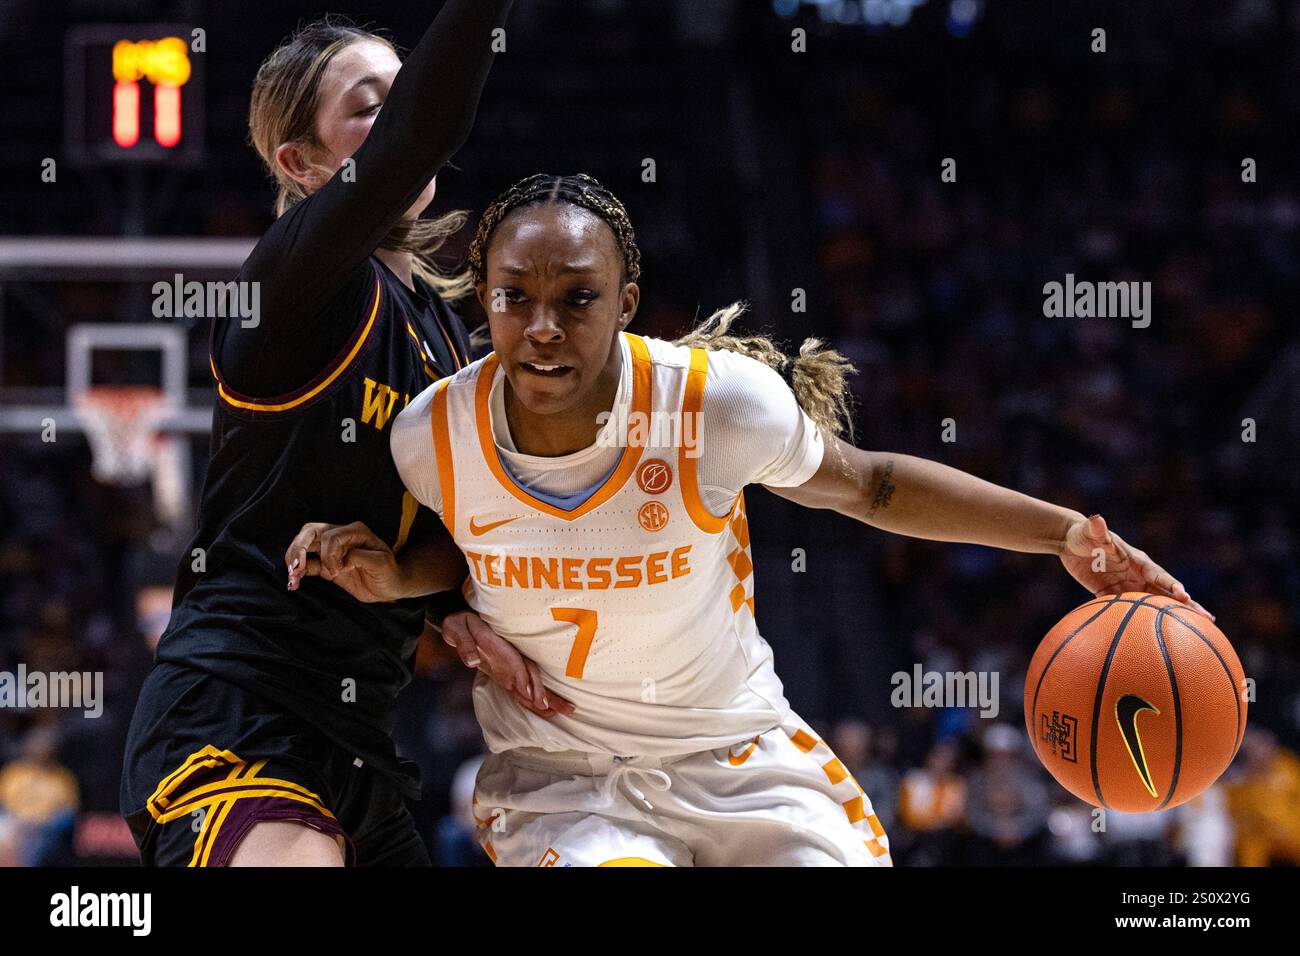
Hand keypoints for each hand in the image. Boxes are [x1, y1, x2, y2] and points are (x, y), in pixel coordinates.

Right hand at [285, 521, 406, 602]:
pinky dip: (297, 573)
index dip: (329, 553)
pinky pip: (307, 565)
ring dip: (293, 560)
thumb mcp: (381, 562)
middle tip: (296, 566)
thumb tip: (340, 561)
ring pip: (303, 546)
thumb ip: (360, 557)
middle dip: (299, 548)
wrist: (390, 586)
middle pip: (310, 532)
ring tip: (292, 577)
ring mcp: (331, 551)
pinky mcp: (326, 566)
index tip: (337, 571)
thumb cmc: (389, 571)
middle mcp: (340, 537)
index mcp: (355, 531)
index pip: (331, 536)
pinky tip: (293, 583)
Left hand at [440, 610, 575, 719]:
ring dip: (547, 695)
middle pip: (530, 673)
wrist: (461, 619)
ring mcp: (508, 664)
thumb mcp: (457, 628)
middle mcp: (507, 656)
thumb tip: (472, 662)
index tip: (532, 695)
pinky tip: (547, 709)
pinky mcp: (506, 671)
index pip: (515, 662)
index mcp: (497, 646)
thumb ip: (464, 644)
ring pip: (531, 680)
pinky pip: (523, 685)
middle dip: (543, 691)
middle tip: (556, 708)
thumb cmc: (460, 624)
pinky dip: (535, 696)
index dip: (524, 677)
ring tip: (564, 710)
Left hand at [1059, 514, 1213, 620]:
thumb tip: (1097, 519)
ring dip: (1172, 616)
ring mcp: (1128, 584)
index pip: (1158, 574)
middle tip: (1209, 618)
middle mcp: (1137, 574)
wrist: (1071, 541)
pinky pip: (1130, 609)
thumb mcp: (1089, 531)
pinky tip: (1152, 636)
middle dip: (1188, 604)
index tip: (1184, 596)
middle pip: (1166, 591)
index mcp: (1137, 560)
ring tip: (1194, 630)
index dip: (1170, 584)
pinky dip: (1141, 622)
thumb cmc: (1083, 534)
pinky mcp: (1112, 593)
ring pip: (1154, 603)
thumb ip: (1096, 529)